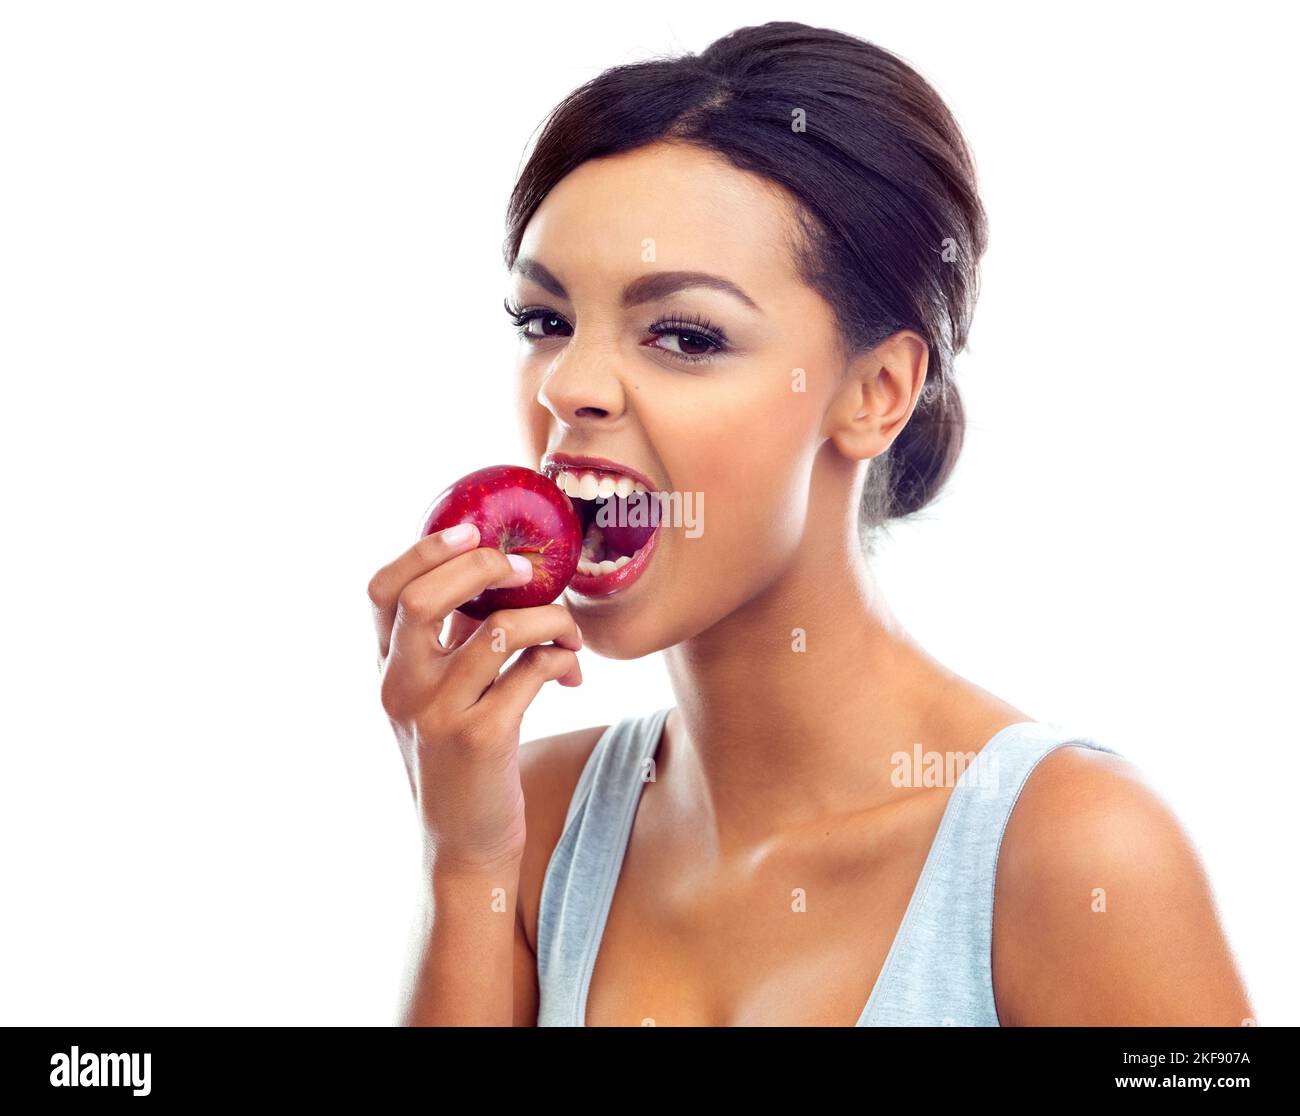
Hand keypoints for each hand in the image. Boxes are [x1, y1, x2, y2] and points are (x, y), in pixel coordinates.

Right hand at [367, 524, 582, 873]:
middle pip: (425, 598)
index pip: (381, 591)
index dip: (422, 551)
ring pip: (498, 630)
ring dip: (549, 619)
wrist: (464, 846)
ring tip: (569, 633)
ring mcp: (438, 714)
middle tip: (525, 570)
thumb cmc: (460, 762)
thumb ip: (450, 647)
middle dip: (481, 567)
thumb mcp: (437, 700)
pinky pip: (533, 671)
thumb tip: (501, 580)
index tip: (469, 531)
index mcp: (388, 670)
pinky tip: (571, 673)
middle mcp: (401, 688)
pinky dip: (562, 660)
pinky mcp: (481, 739)